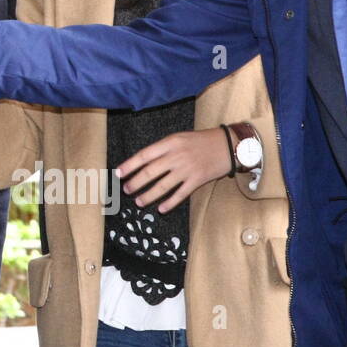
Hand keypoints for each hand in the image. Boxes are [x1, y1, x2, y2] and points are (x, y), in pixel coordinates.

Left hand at [116, 127, 233, 212]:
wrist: (228, 145)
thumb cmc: (200, 140)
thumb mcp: (179, 138)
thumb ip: (162, 148)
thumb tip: (143, 162)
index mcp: (169, 143)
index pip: (144, 155)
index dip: (129, 165)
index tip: (118, 173)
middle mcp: (176, 156)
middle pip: (150, 172)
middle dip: (135, 183)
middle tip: (126, 190)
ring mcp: (187, 169)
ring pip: (163, 186)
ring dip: (149, 195)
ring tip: (139, 202)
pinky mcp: (198, 180)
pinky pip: (181, 194)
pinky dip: (170, 203)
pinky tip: (161, 209)